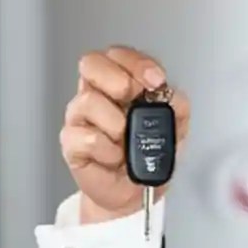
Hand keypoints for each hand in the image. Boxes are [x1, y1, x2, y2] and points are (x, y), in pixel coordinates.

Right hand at [60, 45, 191, 223]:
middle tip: (131, 99)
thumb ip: (176, 105)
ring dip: (117, 124)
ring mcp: (80, 117)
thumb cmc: (148, 155)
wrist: (136, 192)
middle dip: (117, 78)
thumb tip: (169, 93)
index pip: (119, 55)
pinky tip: (115, 157)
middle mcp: (96, 94)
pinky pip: (88, 138)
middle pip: (91, 63)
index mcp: (119, 83)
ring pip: (89, 101)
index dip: (137, 63)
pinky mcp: (72, 143)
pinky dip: (108, 150)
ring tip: (126, 141)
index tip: (156, 80)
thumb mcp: (175, 127)